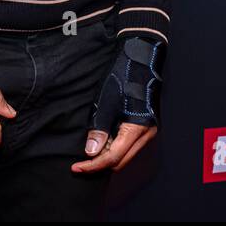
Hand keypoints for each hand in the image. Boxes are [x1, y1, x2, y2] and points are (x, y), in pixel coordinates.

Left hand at [72, 35, 163, 173]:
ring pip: (125, 155)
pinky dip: (115, 147)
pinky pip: (129, 146)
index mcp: (137, 128)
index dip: (93, 165)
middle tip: (80, 160)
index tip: (76, 167)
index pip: (113, 158)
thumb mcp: (105, 102)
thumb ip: (99, 129)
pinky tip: (103, 140)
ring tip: (90, 148)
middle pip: (121, 161)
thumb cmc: (123, 76)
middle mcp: (147, 133)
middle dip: (100, 164)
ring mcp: (149, 131)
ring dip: (107, 156)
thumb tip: (91, 152)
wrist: (141, 59)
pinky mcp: (146, 126)